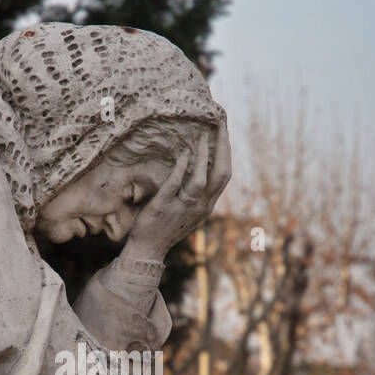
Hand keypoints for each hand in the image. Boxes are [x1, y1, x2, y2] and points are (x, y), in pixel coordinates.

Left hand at [122, 121, 230, 262]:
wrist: (148, 249)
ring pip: (200, 179)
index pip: (224, 175)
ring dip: (202, 154)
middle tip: (219, 125)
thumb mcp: (187, 210)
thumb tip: (197, 165)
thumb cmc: (165, 226)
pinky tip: (182, 152)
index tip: (224, 132)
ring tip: (201, 134)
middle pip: (220, 174)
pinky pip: (176, 184)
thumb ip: (195, 193)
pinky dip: (181, 167)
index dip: (227, 152)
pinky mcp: (164, 207)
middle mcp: (201, 207)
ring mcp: (183, 208)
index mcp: (207, 206)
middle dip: (222, 148)